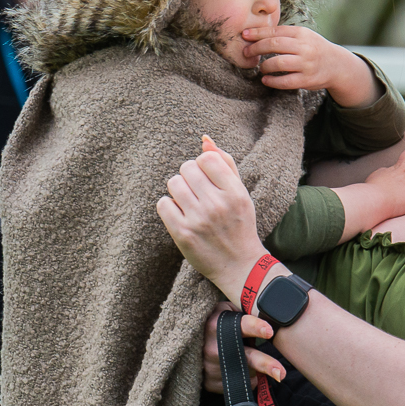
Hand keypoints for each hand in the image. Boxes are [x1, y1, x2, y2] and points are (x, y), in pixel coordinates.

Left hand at [158, 146, 266, 297]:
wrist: (240, 265)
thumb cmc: (239, 225)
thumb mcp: (241, 193)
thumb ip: (225, 164)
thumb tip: (205, 140)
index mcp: (235, 192)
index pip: (206, 159)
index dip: (203, 166)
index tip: (207, 179)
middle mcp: (217, 205)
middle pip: (187, 168)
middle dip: (189, 177)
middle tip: (197, 192)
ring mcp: (199, 220)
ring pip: (173, 183)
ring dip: (178, 190)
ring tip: (188, 202)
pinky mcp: (183, 234)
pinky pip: (163, 204)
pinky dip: (169, 206)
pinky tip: (180, 214)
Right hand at [200, 304, 283, 393]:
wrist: (186, 343)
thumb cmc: (214, 322)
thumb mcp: (224, 310)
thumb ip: (243, 311)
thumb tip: (270, 315)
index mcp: (216, 324)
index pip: (240, 326)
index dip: (255, 327)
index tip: (269, 331)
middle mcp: (212, 348)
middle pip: (245, 357)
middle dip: (264, 364)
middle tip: (280, 372)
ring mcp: (210, 368)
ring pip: (247, 372)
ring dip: (256, 367)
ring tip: (252, 358)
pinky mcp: (210, 383)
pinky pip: (239, 384)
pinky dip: (247, 377)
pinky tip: (241, 368)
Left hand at [240, 26, 378, 106]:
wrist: (337, 65)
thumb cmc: (314, 49)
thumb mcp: (304, 36)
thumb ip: (285, 35)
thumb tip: (257, 34)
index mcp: (302, 33)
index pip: (275, 31)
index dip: (257, 33)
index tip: (244, 35)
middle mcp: (304, 47)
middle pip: (274, 45)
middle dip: (256, 48)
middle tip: (246, 52)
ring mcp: (306, 64)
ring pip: (278, 63)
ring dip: (264, 66)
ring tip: (261, 67)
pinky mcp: (307, 80)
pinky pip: (285, 81)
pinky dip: (272, 81)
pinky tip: (265, 80)